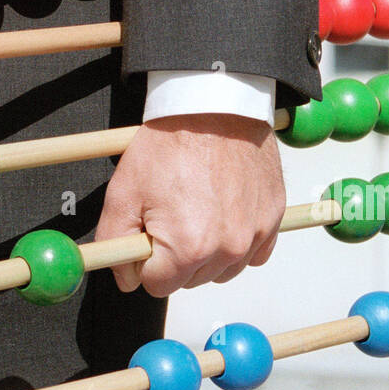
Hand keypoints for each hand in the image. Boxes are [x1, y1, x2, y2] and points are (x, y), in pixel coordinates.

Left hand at [95, 112, 285, 297]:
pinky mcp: (273, 219)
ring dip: (208, 251)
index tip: (148, 231)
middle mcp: (228, 249)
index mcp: (189, 248)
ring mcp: (254, 235)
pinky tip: (222, 209)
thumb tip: (126, 277)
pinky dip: (236, 240)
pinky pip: (251, 252)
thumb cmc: (172, 142)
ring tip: (197, 207)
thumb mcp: (123, 191)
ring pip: (222, 270)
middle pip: (190, 280)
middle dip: (175, 255)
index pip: (157, 285)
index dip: (146, 259)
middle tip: (171, 211)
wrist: (214, 105)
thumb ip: (115, 243)